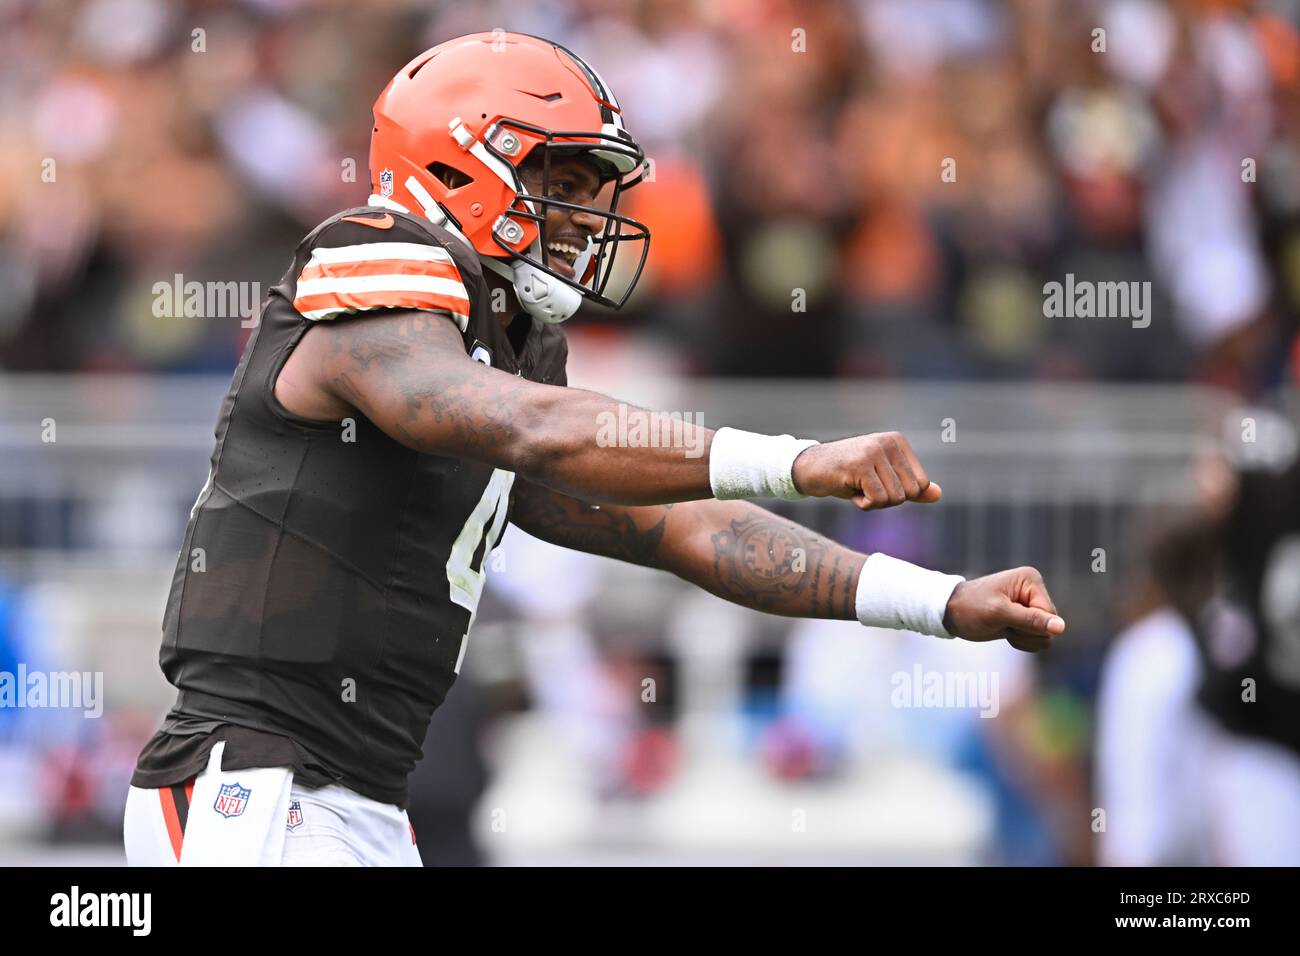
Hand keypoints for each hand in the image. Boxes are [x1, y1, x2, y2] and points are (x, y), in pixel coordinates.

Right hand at [791, 432, 942, 510]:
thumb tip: (938, 495)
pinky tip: (849, 490)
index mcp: (897, 442)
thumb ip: (911, 487)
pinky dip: (863, 504)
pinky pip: (877, 499)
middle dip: (888, 500)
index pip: (921, 484)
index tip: (877, 484)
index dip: (900, 494)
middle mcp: (888, 442)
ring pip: (894, 498)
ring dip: (874, 503)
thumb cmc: (847, 475)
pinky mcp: (860, 465)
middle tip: (865, 488)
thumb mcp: (883, 480)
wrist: (808, 468)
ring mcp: (873, 452)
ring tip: (856, 487)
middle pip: (910, 492)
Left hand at [941, 566, 1064, 651]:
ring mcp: (1032, 605)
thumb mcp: (998, 614)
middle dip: (1026, 633)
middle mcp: (1035, 591)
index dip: (1030, 626)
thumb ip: (1030, 620)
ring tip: (1003, 627)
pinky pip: (1038, 640)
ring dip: (1023, 639)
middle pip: (1050, 626)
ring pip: (1046, 636)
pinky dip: (1022, 642)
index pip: (1049, 614)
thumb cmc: (970, 608)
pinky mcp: (1027, 619)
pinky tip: (1006, 632)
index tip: (1006, 620)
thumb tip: (1061, 628)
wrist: (951, 613)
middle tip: (1003, 625)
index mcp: (1031, 581)